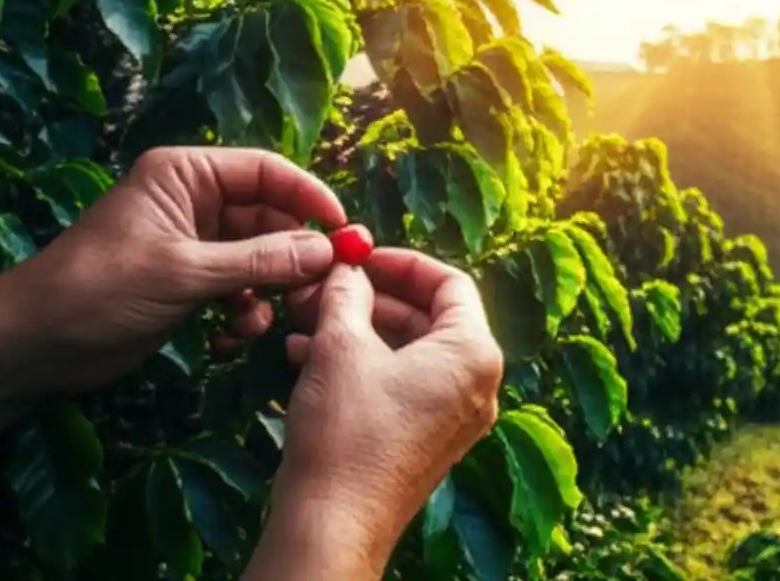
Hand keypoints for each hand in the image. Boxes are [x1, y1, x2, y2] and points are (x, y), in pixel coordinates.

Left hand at [7, 146, 345, 390]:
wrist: (37, 343)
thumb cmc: (98, 288)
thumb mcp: (183, 271)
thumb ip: (258, 261)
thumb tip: (327, 252)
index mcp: (187, 175)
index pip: (266, 171)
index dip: (309, 197)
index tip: (345, 232)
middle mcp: (195, 202)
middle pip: (271, 216)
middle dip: (294, 254)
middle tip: (322, 288)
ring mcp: (196, 245)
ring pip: (262, 258)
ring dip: (270, 290)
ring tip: (264, 319)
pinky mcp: (192, 283)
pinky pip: (242, 288)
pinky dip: (246, 311)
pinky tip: (233, 336)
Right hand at [245, 249, 503, 580]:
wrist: (333, 523)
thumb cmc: (345, 433)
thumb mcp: (341, 345)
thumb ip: (348, 292)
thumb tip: (348, 267)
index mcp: (473, 353)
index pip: (450, 282)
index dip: (402, 262)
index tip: (361, 255)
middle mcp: (476, 384)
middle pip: (428, 316)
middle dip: (370, 297)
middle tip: (324, 285)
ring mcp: (454, 416)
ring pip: (407, 350)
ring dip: (356, 329)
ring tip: (303, 319)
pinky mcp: (427, 438)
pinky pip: (399, 383)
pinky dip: (360, 364)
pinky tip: (306, 354)